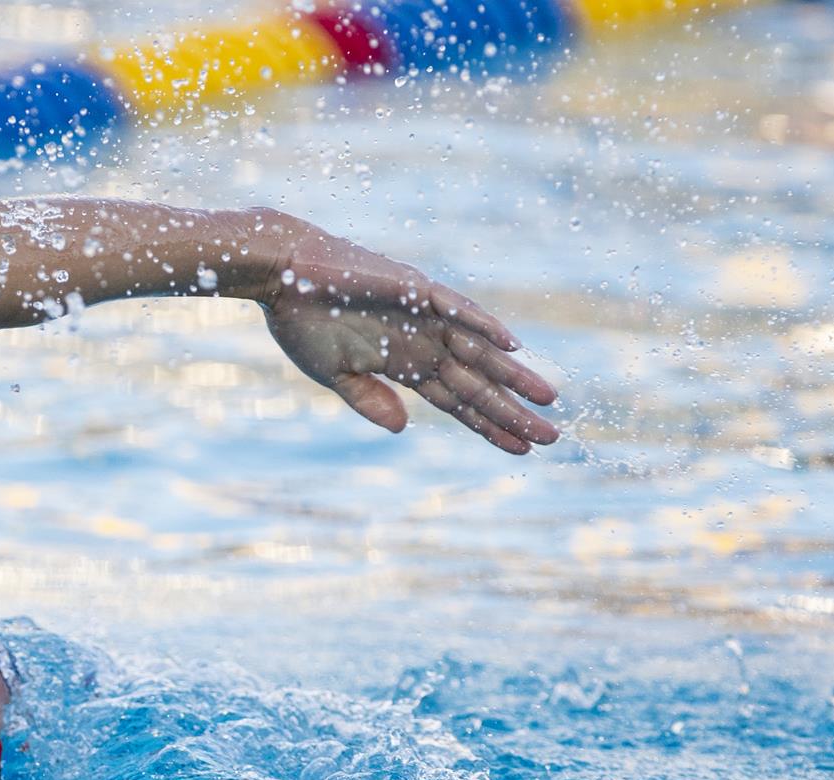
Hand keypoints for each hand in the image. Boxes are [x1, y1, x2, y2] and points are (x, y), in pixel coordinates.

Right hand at [260, 224, 558, 454]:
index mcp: (405, 365)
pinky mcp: (414, 289)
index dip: (488, 426)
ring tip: (548, 398)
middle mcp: (424, 342)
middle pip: (477, 383)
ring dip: (513, 373)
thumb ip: (369, 400)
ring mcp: (423, 316)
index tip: (520, 450)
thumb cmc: (302, 321)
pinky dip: (482, 324)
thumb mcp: (334, 375)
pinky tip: (511, 344)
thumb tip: (403, 429)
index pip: (457, 402)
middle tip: (551, 436)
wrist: (282, 274)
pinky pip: (455, 309)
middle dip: (513, 410)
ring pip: (479, 350)